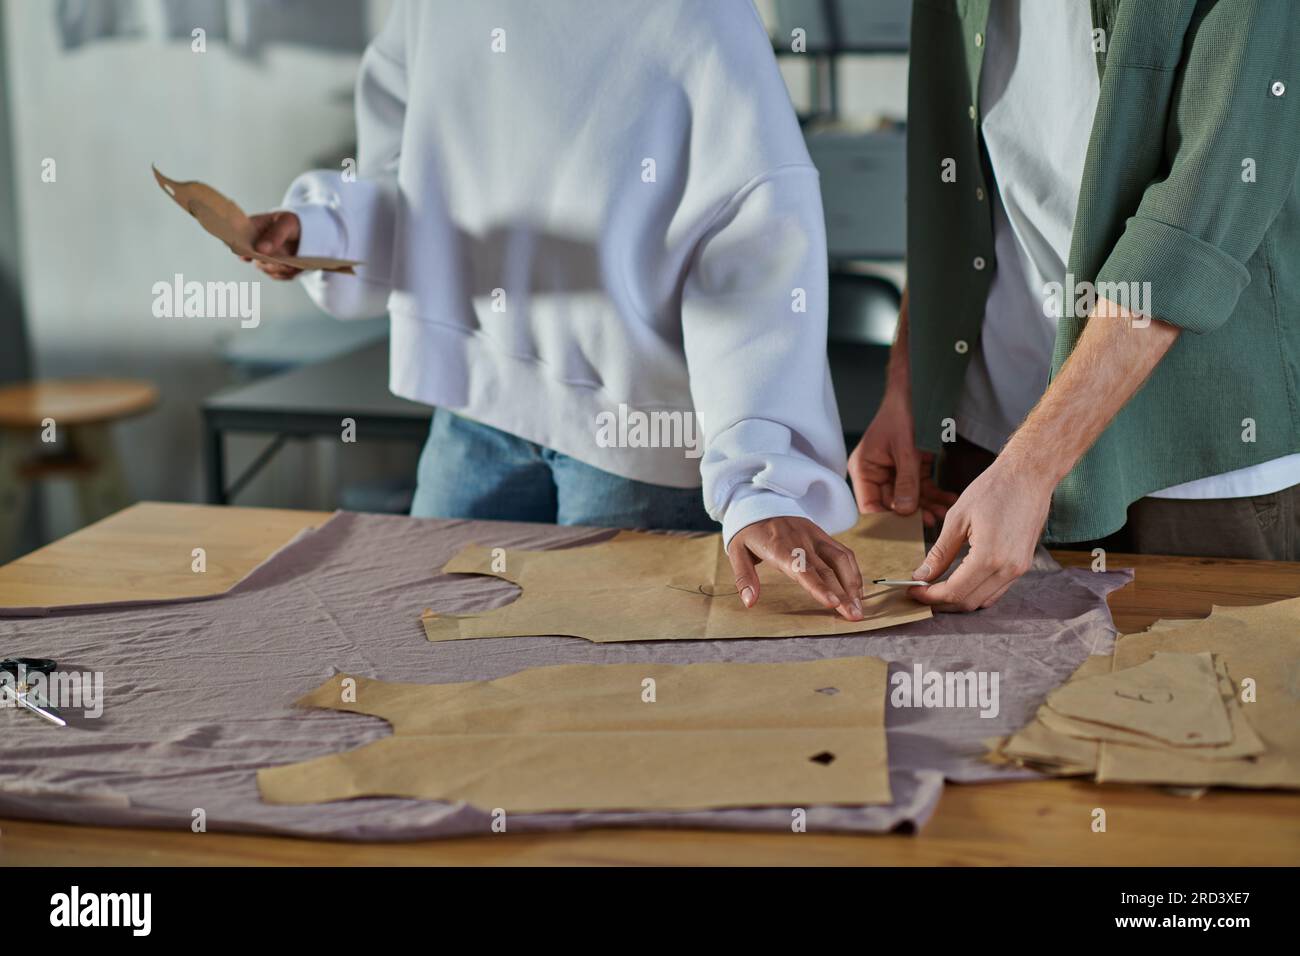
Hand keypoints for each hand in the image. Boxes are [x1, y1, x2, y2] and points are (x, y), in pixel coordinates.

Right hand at [241, 211, 301, 279]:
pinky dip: (286, 274)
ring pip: (266, 269)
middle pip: (254, 259)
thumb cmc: (293, 223)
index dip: (241, 249)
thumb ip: (274, 235)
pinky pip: (278, 275)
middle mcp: (256, 245)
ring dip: (278, 269)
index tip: (247, 257)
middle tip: (281, 262)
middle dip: (267, 262)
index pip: (238, 240)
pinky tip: (293, 267)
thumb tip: (260, 250)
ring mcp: (266, 257)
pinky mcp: (276, 267)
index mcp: (252, 229)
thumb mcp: (286, 223)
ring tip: (290, 264)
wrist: (310, 232)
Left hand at [726, 516, 863, 621]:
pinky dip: (853, 571)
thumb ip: (744, 577)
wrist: (759, 502)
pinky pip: (843, 552)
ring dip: (853, 583)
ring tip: (858, 607)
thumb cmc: (749, 532)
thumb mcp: (737, 552)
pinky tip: (856, 590)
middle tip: (854, 615)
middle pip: (827, 569)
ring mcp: (815, 536)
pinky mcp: (823, 535)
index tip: (833, 603)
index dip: (819, 586)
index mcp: (779, 547)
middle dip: (843, 594)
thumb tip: (750, 602)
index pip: (802, 568)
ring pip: (841, 558)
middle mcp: (801, 541)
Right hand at [848, 388, 956, 526]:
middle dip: (911, 515)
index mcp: (863, 470)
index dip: (884, 521)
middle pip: (891, 505)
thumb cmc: (899, 414)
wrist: (911, 393)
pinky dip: (934, 494)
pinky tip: (947, 500)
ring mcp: (892, 473)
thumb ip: (906, 481)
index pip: (869, 505)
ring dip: (926, 506)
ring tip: (943, 514)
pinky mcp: (908, 470)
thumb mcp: (904, 448)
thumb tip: (905, 512)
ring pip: (909, 499)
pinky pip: (920, 488)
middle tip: (930, 524)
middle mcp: (875, 475)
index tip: (903, 532)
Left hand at [910, 454, 1051, 611]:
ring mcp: (1019, 569)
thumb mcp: (957, 518)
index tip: (912, 590)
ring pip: (984, 601)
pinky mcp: (1023, 565)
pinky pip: (997, 590)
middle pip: (968, 602)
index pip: (954, 592)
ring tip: (936, 589)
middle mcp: (1008, 569)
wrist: (1029, 474)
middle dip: (941, 602)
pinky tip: (959, 581)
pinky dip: (976, 592)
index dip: (929, 596)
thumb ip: (940, 552)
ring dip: (958, 600)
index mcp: (988, 557)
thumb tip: (922, 575)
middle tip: (920, 592)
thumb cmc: (993, 489)